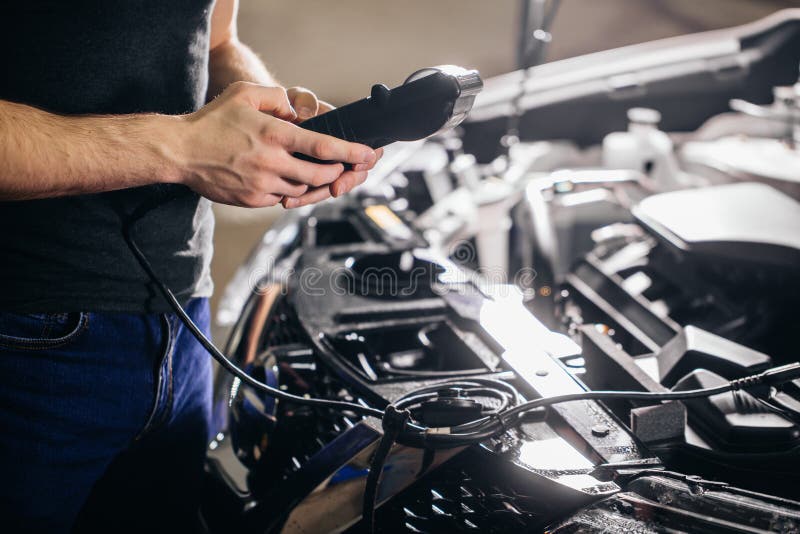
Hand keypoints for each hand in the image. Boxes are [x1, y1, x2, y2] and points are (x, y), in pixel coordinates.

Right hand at [174, 82, 376, 207]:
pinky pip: (282, 198)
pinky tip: (283, 178)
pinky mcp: (253, 200)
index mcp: (274, 135)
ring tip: (311, 171)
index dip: (350, 153)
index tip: (368, 154)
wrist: (180, 151)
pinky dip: (289, 190)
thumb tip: (297, 110)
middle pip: (320, 176)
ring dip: (312, 183)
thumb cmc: (213, 121)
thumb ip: (277, 96)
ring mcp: (262, 184)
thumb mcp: (244, 94)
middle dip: (338, 173)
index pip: (323, 146)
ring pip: (302, 190)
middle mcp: (271, 162)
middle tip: (342, 167)